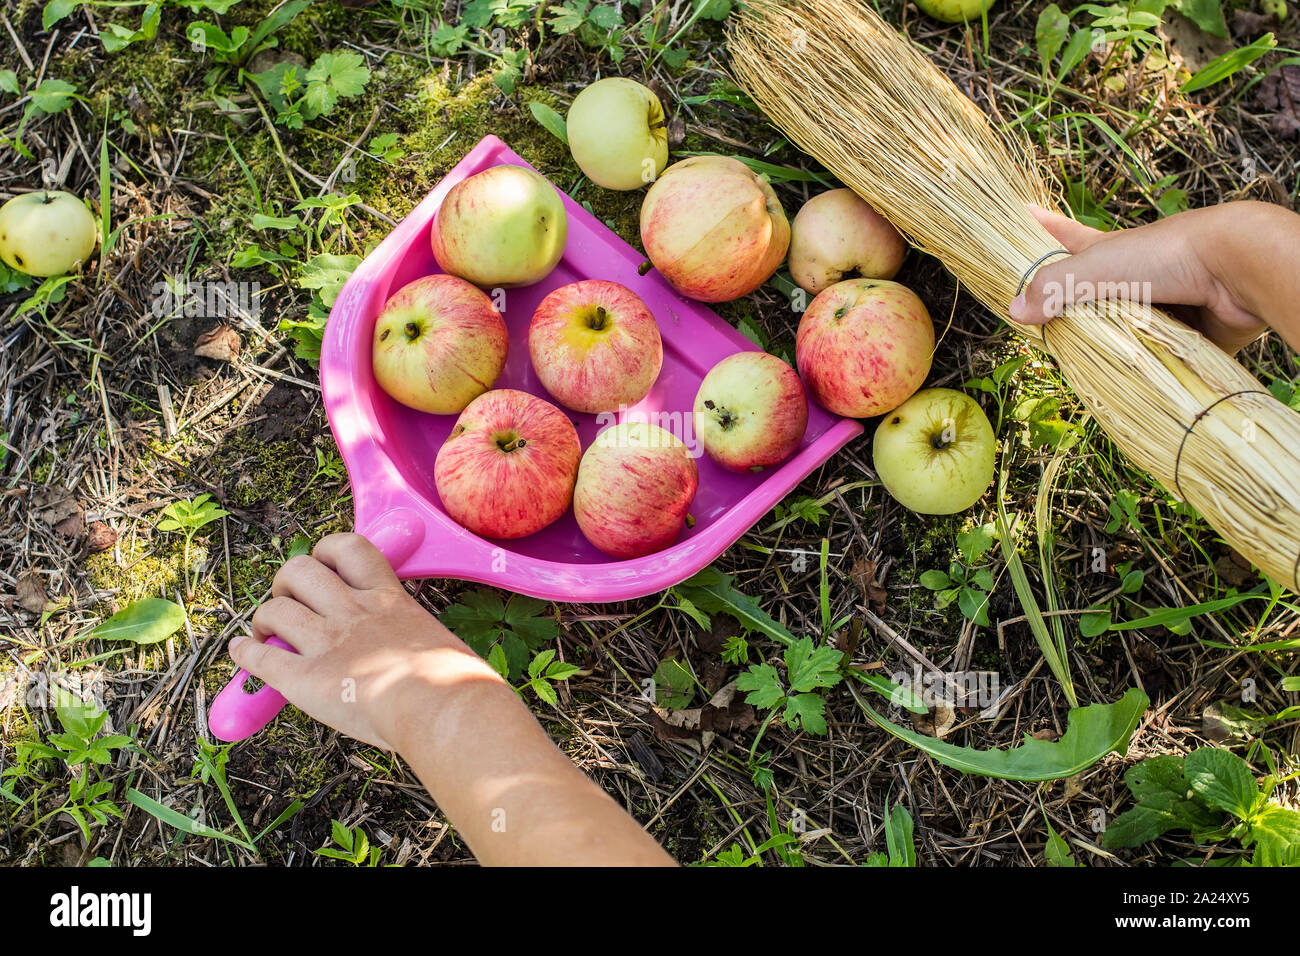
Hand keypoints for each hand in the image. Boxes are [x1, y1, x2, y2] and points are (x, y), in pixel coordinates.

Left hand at [228, 533, 504, 748]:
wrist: (444, 707)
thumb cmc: (458, 683)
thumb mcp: (441, 643)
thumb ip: (417, 640)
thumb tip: (422, 660)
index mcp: (388, 598)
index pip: (348, 548)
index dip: (326, 550)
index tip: (322, 564)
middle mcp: (353, 611)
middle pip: (300, 570)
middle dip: (286, 582)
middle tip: (289, 601)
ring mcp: (327, 643)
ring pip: (275, 610)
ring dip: (263, 620)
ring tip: (265, 633)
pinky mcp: (306, 679)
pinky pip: (261, 660)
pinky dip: (245, 655)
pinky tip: (241, 654)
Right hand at [1009, 203, 1270, 354]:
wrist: (1238, 269)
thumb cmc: (1168, 254)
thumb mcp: (1098, 265)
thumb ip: (1054, 287)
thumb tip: (1014, 312)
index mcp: (1111, 252)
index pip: (1067, 238)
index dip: (1045, 228)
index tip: (1024, 213)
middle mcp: (1135, 277)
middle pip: (1090, 291)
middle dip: (1066, 304)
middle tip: (1037, 321)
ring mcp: (1161, 305)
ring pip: (1121, 329)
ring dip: (1104, 345)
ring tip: (1075, 365)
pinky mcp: (1185, 336)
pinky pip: (1154, 358)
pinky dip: (1140, 367)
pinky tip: (1123, 381)